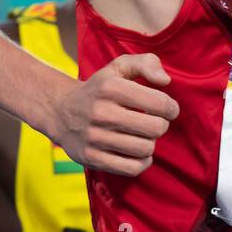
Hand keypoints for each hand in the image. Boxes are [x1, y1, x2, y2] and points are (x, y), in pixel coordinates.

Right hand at [53, 52, 179, 176]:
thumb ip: (146, 63)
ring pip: (145, 149)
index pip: (159, 103)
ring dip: (150, 143)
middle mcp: (101, 112)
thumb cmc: (99, 90)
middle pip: (155, 128)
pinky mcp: (91, 158)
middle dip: (161, 126)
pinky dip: (142, 162)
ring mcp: (95, 137)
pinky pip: (131, 168)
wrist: (60, 111)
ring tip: (142, 136)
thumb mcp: (118, 68)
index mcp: (110, 87)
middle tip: (153, 122)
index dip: (170, 108)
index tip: (167, 109)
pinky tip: (138, 153)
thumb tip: (165, 81)